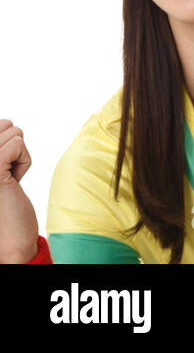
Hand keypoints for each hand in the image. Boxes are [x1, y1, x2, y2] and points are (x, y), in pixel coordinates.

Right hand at [0, 121, 38, 263]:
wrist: (8, 239)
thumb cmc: (7, 205)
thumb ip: (0, 147)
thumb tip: (8, 123)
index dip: (7, 143)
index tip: (2, 169)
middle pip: (6, 123)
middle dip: (15, 148)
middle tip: (5, 175)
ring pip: (14, 132)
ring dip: (20, 157)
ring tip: (7, 180)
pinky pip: (18, 143)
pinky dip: (24, 161)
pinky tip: (13, 181)